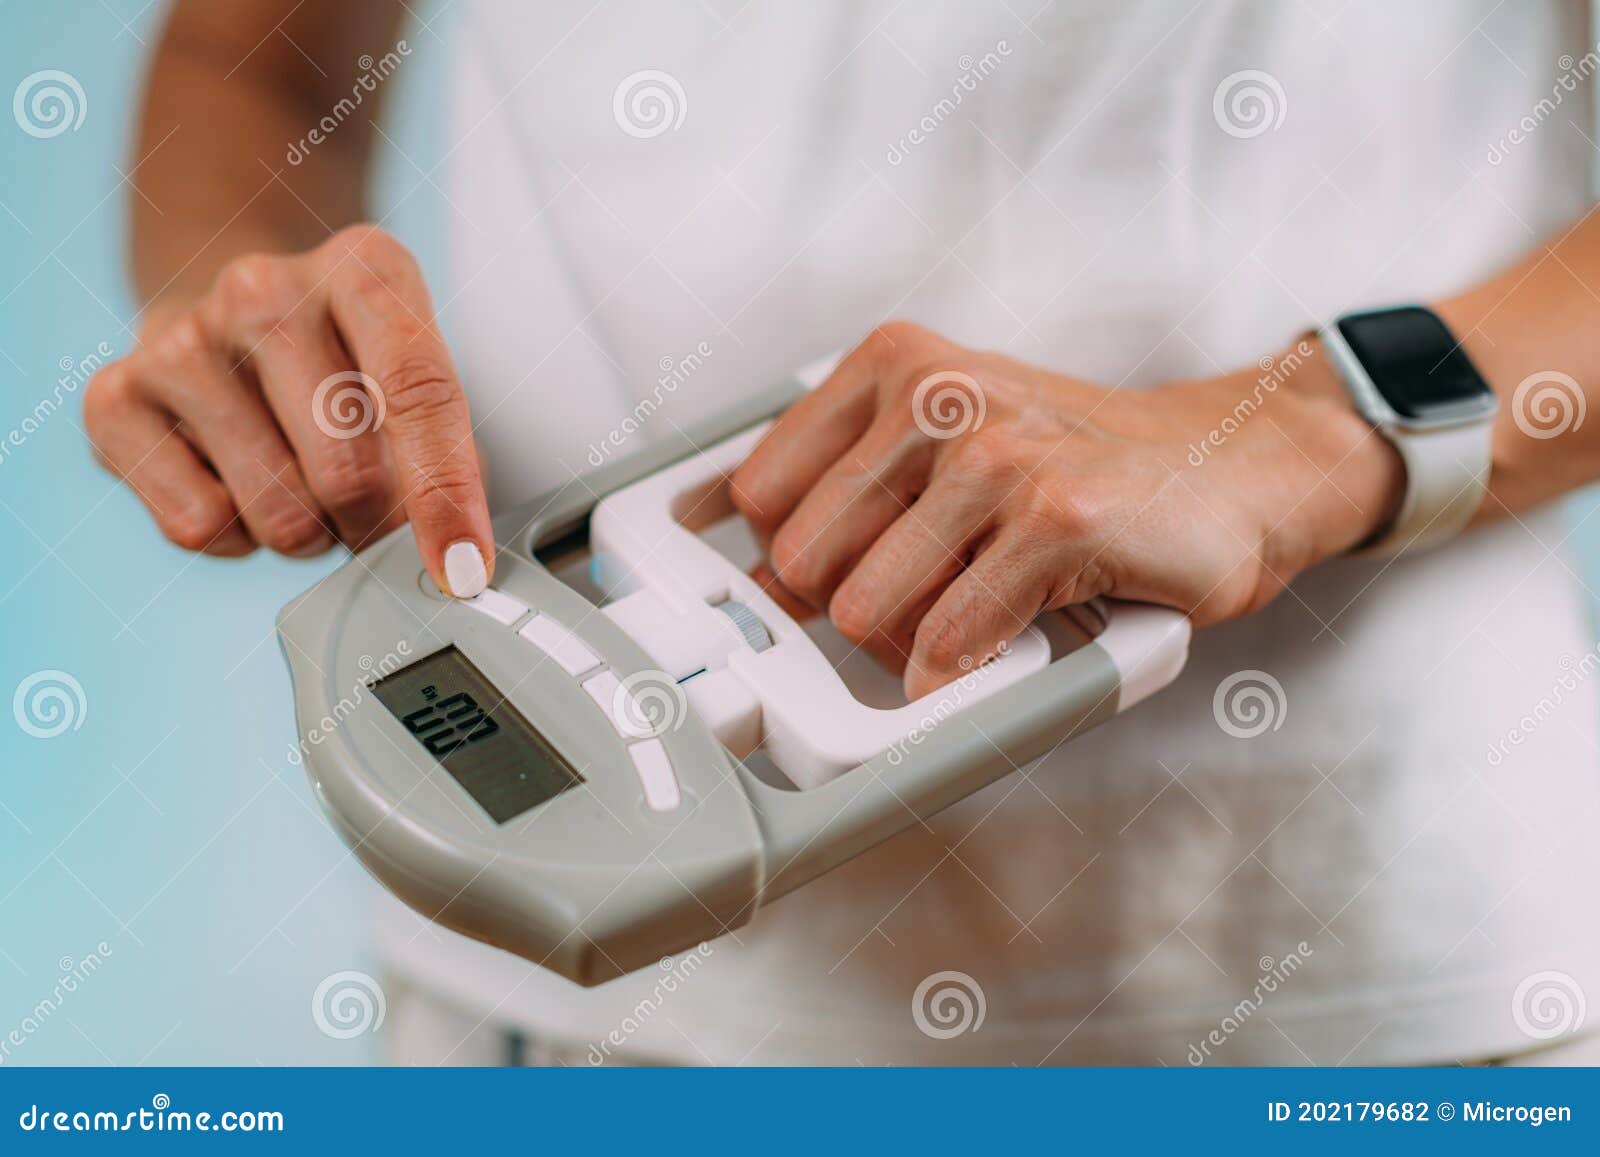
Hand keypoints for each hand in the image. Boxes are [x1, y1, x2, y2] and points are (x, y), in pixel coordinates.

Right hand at [84, 226, 493, 596]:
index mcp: (364, 269)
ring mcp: (183, 337)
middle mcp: (266, 288)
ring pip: (277, 512)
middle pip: (348, 473)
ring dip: (308, 533)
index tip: (463, 571)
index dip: (446, 495)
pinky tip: (235, 484)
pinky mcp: (115, 395)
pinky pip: (200, 526)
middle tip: (372, 514)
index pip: (420, 390)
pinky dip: (235, 537)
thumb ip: (448, 455)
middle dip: (374, 526)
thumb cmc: (341, 366)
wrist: (221, 321)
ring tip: (301, 485)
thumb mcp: (412, 381)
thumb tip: (459, 563)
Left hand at [731, 322, 1402, 697]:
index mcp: (896, 363)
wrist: (1236, 465)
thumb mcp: (951, 441)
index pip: (758, 491)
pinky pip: (948, 641)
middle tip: (917, 607)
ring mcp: (996, 453)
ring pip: (864, 609)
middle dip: (849, 609)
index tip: (812, 586)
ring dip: (911, 644)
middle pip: (801, 561)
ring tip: (972, 616)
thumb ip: (856, 489)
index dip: (782, 558)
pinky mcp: (1055, 518)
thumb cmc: (1085, 464)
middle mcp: (937, 394)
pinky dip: (962, 674)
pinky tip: (998, 652)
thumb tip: (760, 581)